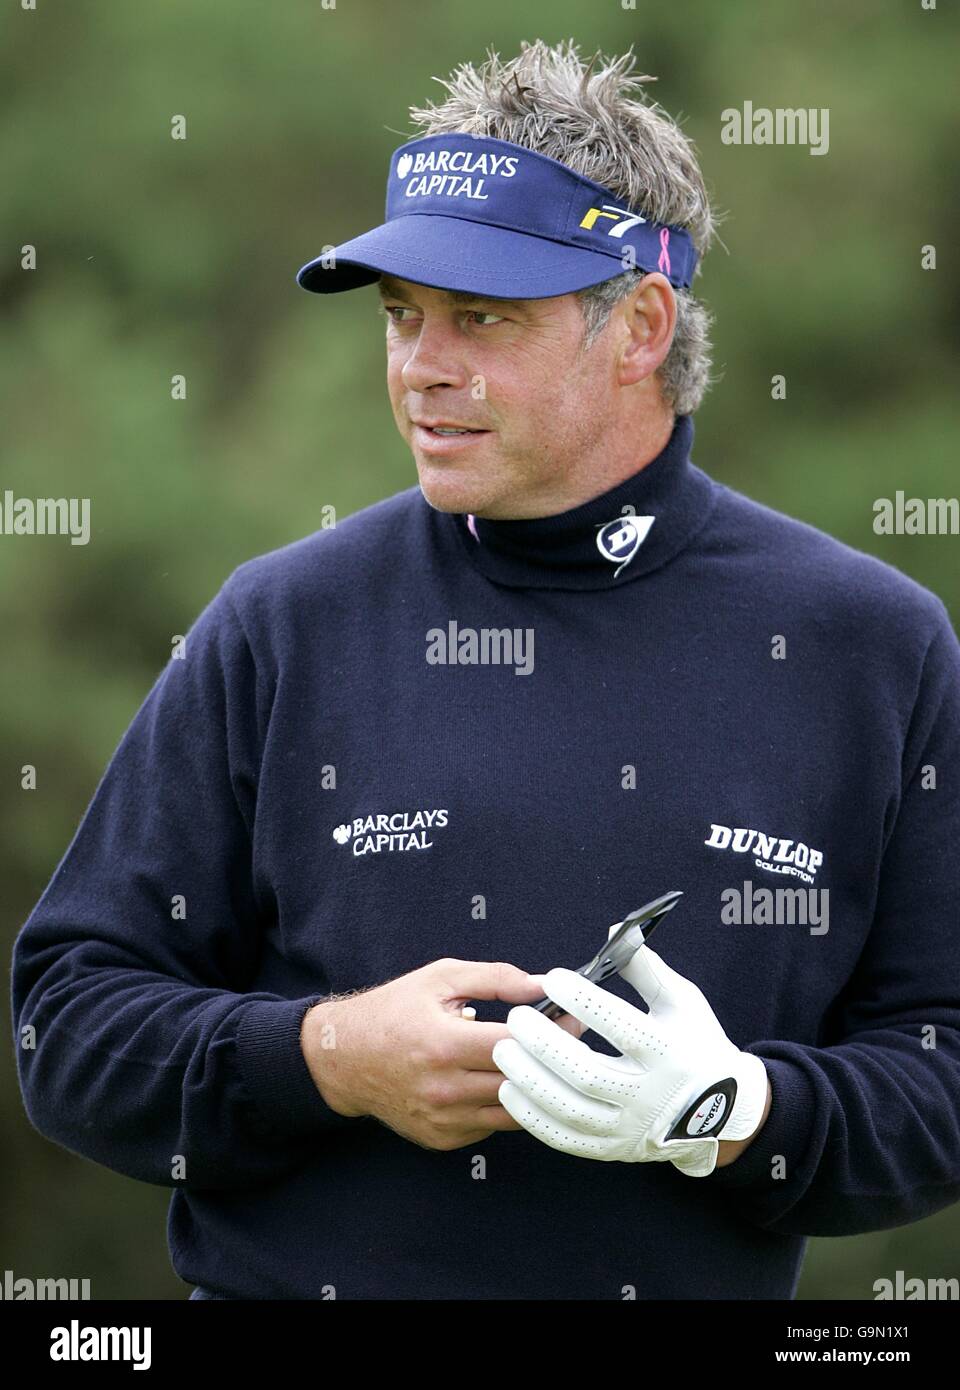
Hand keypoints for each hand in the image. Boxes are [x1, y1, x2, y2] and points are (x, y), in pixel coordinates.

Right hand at [300, 959, 583, 1151]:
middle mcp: (443, 1088)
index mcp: (443, 1043)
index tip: (573, 1021)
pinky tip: (505, 1083)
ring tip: (548, 1065)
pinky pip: (490, 1127)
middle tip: (572, 1043)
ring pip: (512, 1113)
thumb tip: (541, 984)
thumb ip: (495, 978)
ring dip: (534, 1089)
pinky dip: (503, 1106)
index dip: (551, 1033)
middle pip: (520, 1083)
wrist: (344, 1059)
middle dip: (552, 1062)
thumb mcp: (440, 978)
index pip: (515, 1047)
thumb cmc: (393, 1011)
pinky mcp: (441, 1139)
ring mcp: (442, 1120)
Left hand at [492, 936, 768, 1176]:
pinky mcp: (611, 1149)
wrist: (717, 1113)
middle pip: (588, 1074)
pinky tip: (509, 1089)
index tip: (553, 979)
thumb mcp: (682, 1001)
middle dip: (545, 1045)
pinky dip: (533, 1117)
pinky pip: (565, 1139)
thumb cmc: (695, 1044)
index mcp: (670, 1054)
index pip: (623, 1028)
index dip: (585, 1003)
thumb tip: (614, 930)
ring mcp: (629, 1128)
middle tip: (516, 1018)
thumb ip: (646, 968)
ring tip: (503, 1050)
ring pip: (571, 1110)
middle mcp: (649, 1096)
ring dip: (531, 1081)